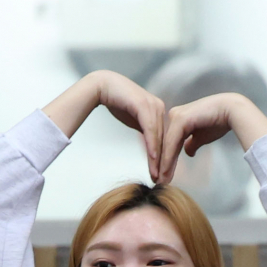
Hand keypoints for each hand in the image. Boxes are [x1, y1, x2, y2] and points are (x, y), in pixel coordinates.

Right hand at [42, 71, 165, 181]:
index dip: (163, 159)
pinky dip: (152, 145)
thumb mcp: (134, 120)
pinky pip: (151, 130)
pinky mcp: (145, 106)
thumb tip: (150, 145)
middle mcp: (159, 107)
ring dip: (158, 158)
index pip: (164, 139)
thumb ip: (144, 131)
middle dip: (163, 162)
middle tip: (162, 180)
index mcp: (159, 111)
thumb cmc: (117, 102)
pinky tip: (153, 159)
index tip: (162, 175)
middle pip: (164, 140)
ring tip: (157, 175)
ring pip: (158, 137)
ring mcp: (154, 105)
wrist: (102, 86)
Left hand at [159, 93, 266, 183]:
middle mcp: (173, 115)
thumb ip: (192, 143)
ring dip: (163, 164)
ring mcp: (175, 116)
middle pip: (165, 144)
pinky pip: (171, 143)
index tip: (164, 176)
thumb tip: (187, 152)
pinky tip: (166, 171)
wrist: (230, 112)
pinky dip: (168, 158)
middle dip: (162, 165)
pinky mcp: (179, 119)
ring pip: (166, 145)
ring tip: (161, 180)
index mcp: (177, 118)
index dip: (166, 160)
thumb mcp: (201, 137)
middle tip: (158, 182)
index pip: (169, 143)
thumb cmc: (218, 122)